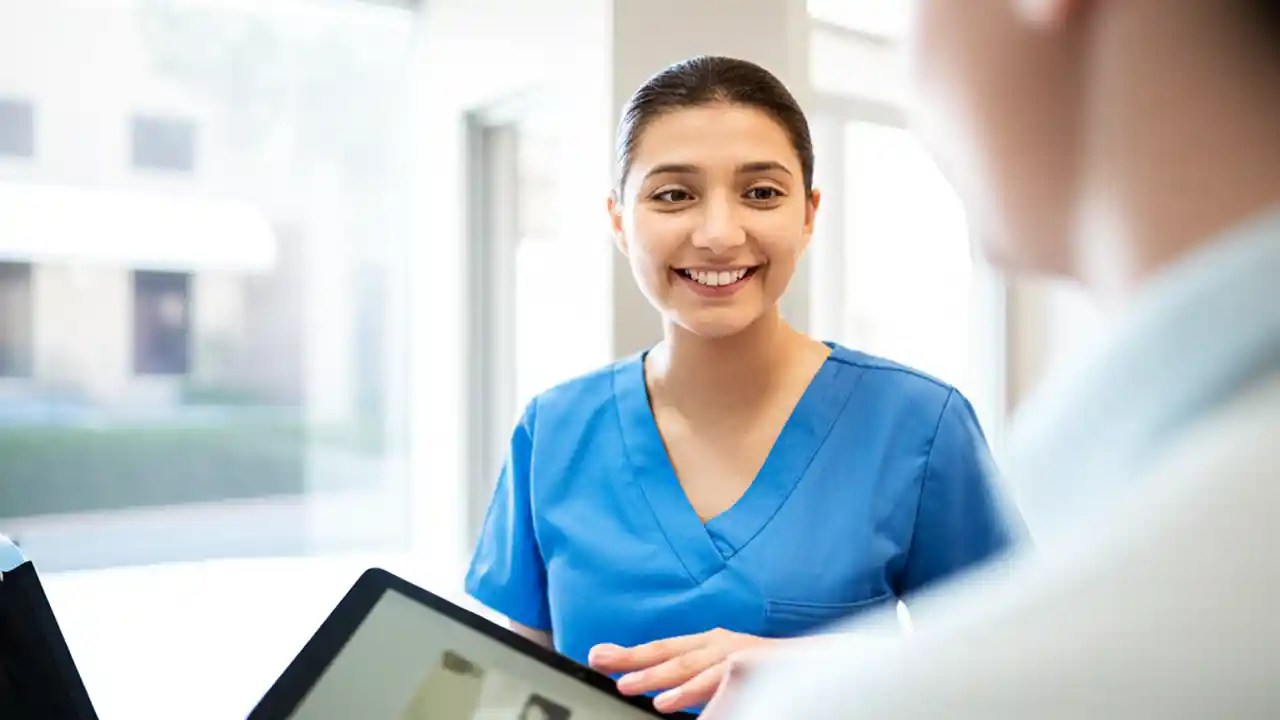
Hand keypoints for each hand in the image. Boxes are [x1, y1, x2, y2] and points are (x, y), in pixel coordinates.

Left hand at [588, 629, 777, 713]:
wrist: (816, 667)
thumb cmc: (767, 674)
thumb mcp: (720, 673)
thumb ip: (691, 680)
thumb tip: (656, 691)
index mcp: (710, 643)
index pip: (663, 648)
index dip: (630, 652)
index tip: (596, 655)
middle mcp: (722, 644)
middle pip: (672, 654)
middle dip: (636, 660)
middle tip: (604, 666)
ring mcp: (741, 654)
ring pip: (694, 668)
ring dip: (663, 679)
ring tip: (634, 688)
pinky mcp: (758, 667)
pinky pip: (724, 683)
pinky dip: (699, 696)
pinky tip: (674, 703)